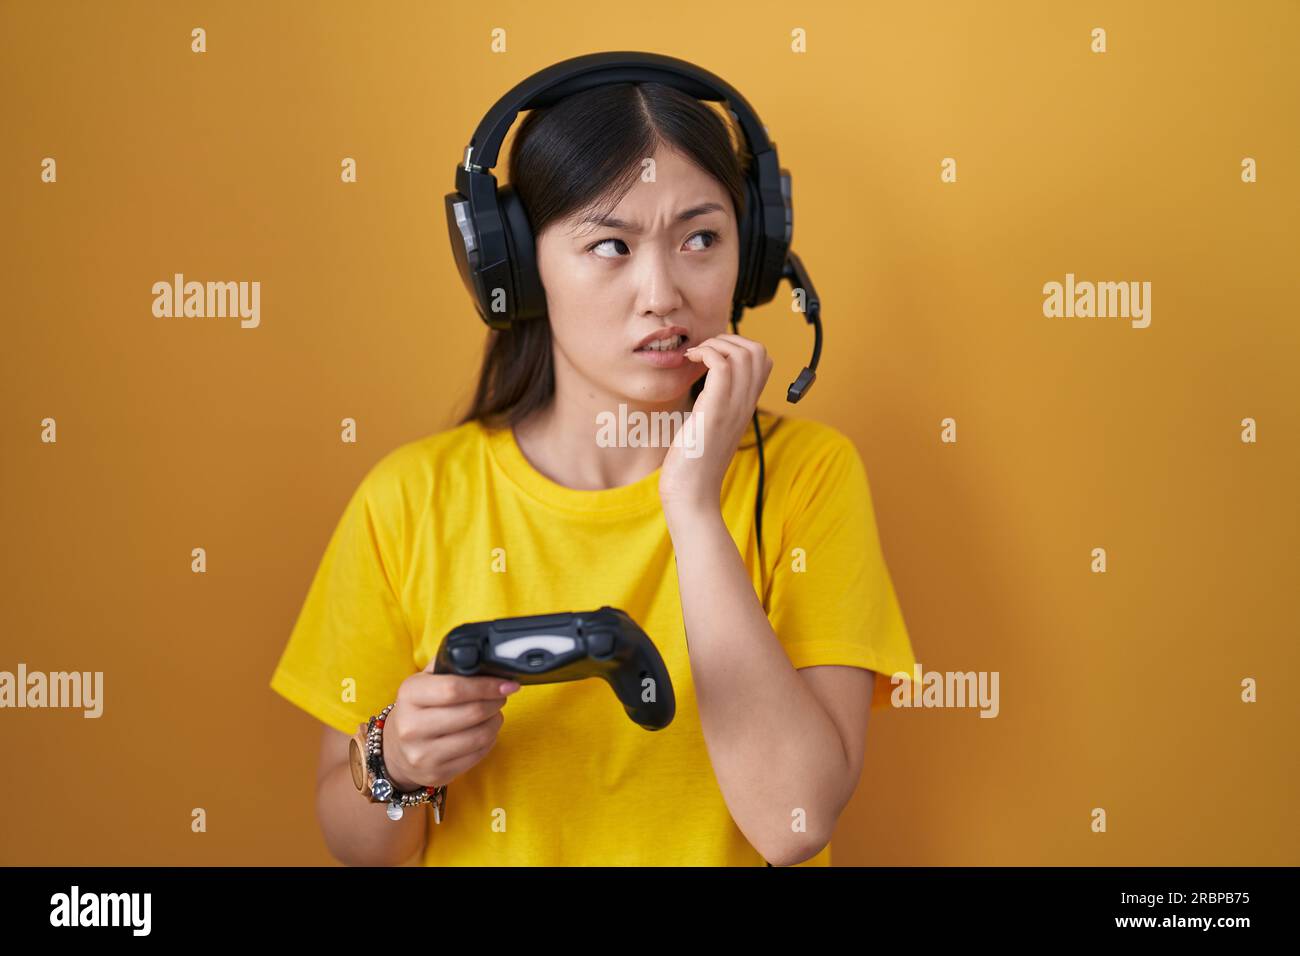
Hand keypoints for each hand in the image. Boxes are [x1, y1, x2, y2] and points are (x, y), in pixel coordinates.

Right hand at [381, 670, 519, 791]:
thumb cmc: (419, 707)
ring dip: (495, 721)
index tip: (505, 683)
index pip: (454, 688)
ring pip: (478, 736)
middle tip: (502, 696)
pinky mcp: (436, 773)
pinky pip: (477, 755)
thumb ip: (451, 665)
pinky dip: (489, 740)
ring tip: (494, 713)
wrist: (396, 748)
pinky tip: (485, 731)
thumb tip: (486, 659)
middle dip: (495, 702)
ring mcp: (422, 754)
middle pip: (471, 713)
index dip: (486, 685)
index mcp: (409, 695)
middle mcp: (411, 727)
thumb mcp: (424, 680)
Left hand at [658, 332, 772, 518]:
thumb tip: (704, 389)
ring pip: (743, 353)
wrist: (692, 496)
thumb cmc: (694, 467)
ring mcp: (733, 407)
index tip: (712, 355)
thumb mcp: (711, 430)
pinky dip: (706, 353)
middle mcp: (745, 405)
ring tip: (696, 356)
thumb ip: (715, 408)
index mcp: (746, 407)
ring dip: (716, 344)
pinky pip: (721, 364)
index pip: (763, 361)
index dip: (739, 347)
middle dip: (729, 339)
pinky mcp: (715, 411)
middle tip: (704, 352)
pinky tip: (690, 362)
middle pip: (758, 351)